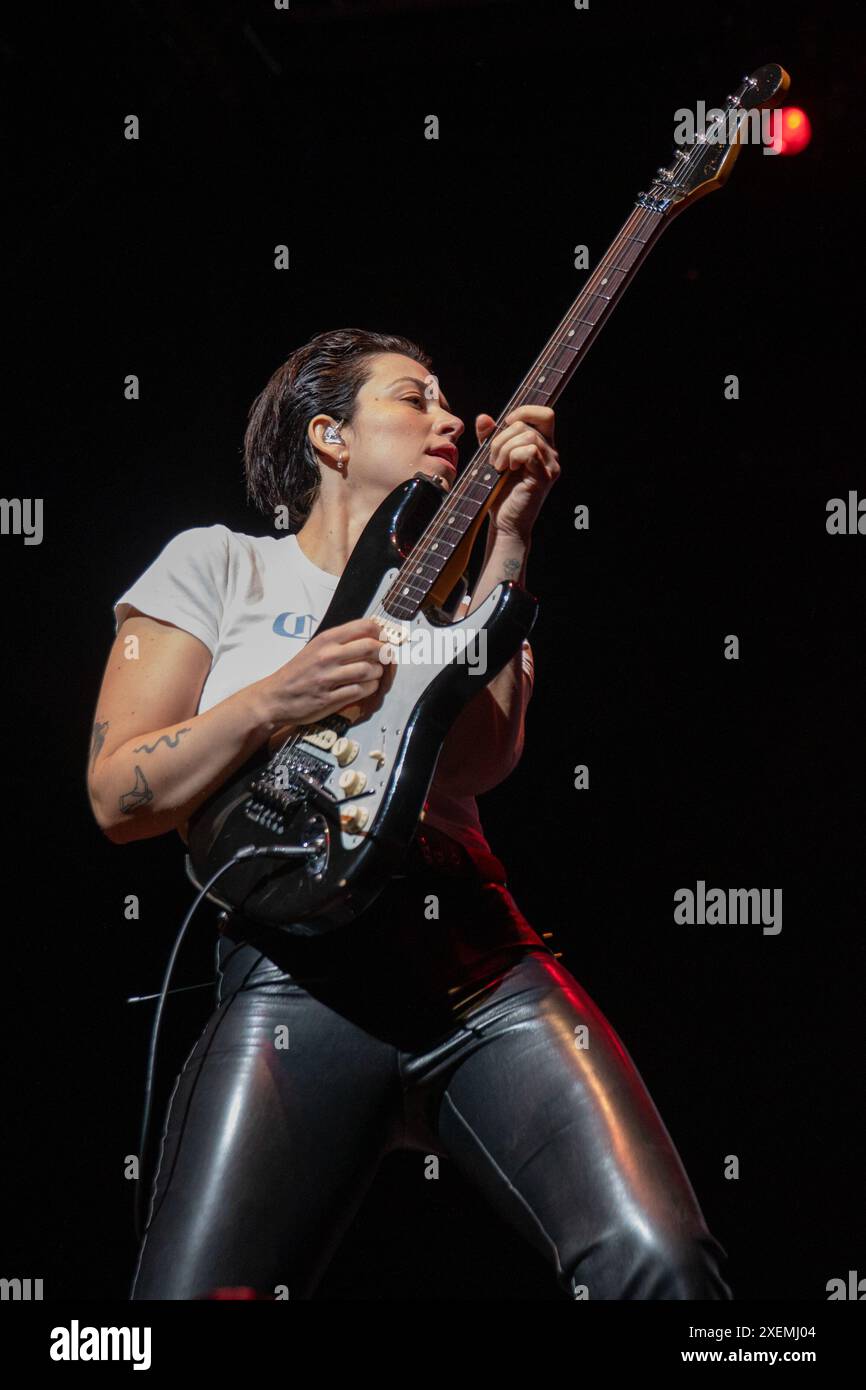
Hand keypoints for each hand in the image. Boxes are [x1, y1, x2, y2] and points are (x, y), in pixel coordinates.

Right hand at [257, 617, 390, 735]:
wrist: (276, 697)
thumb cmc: (298, 671)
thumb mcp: (316, 648)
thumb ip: (341, 642)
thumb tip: (372, 636)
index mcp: (326, 639)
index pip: (365, 626)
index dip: (380, 633)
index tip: (382, 640)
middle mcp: (328, 655)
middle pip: (372, 648)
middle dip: (383, 654)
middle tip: (383, 659)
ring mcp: (329, 677)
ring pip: (369, 670)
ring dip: (378, 674)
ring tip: (373, 675)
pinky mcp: (330, 698)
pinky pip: (361, 691)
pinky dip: (369, 689)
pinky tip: (365, 687)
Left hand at [475, 405, 560, 539]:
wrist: (503, 521)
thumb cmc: (499, 491)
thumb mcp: (491, 458)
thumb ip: (489, 437)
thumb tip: (484, 418)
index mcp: (542, 445)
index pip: (545, 414)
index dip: (524, 411)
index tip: (504, 424)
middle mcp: (551, 453)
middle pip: (528, 424)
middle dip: (502, 437)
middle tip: (493, 458)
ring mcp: (550, 465)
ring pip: (528, 436)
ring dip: (504, 449)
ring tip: (498, 466)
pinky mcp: (544, 477)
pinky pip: (530, 451)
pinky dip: (512, 456)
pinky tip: (505, 470)